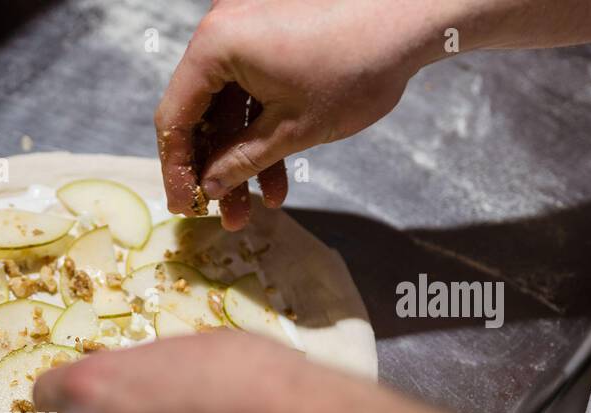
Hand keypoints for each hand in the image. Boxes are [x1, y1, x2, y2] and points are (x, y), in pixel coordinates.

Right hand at [156, 0, 426, 228]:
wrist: (416, 14)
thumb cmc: (355, 65)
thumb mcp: (291, 130)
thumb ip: (240, 161)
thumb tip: (210, 186)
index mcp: (214, 46)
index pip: (174, 118)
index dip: (177, 169)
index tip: (185, 207)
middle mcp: (223, 30)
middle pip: (202, 112)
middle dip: (216, 168)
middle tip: (223, 214)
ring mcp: (249, 27)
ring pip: (231, 106)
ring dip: (243, 157)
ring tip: (259, 205)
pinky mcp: (275, 32)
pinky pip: (254, 87)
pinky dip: (263, 128)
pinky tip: (280, 174)